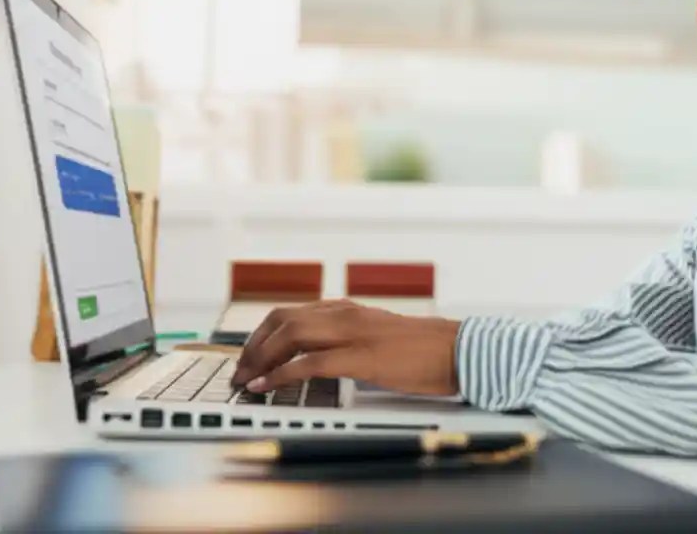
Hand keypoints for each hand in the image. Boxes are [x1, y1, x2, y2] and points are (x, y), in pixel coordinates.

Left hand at [229, 300, 461, 396]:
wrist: (457, 350)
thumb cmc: (421, 350)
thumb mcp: (374, 337)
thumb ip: (346, 340)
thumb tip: (316, 360)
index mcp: (345, 309)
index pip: (288, 314)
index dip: (260, 335)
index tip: (247, 357)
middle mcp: (344, 314)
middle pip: (281, 320)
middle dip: (253, 346)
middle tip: (239, 371)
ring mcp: (352, 333)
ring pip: (290, 335)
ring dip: (260, 359)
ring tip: (246, 380)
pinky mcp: (362, 357)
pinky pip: (309, 363)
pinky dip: (281, 375)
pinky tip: (266, 386)